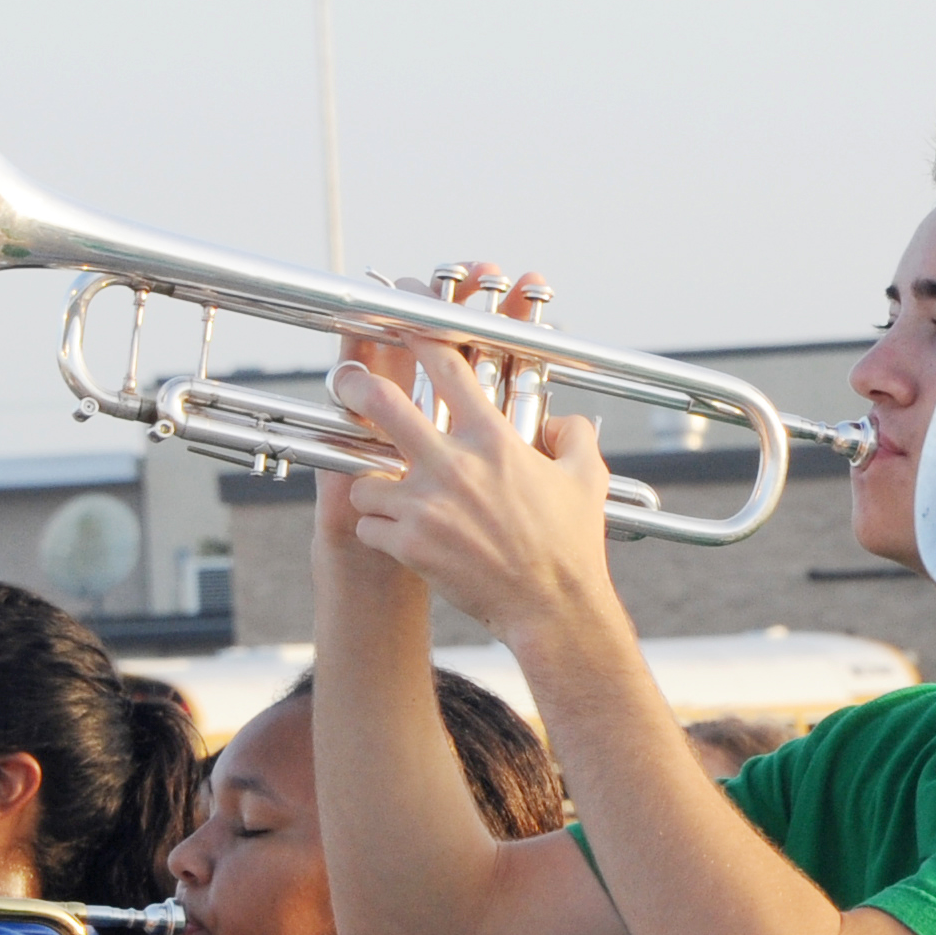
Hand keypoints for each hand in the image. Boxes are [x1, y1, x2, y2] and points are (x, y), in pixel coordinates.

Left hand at [324, 262, 620, 647]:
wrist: (554, 608)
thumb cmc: (572, 546)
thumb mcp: (587, 478)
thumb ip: (573, 435)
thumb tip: (560, 421)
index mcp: (494, 441)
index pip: (447, 368)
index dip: (420, 337)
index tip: (406, 326)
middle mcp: (454, 466)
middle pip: (383, 405)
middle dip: (357, 388)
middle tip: (348, 385)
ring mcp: (427, 506)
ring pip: (364, 476)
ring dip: (371, 484)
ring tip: (384, 494)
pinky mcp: (410, 545)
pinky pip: (368, 526)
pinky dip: (376, 531)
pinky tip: (394, 538)